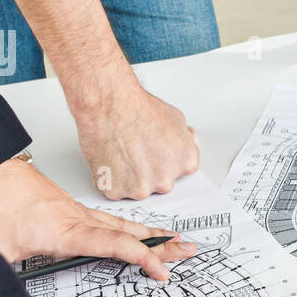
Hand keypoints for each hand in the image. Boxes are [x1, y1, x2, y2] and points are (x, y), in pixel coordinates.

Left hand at [0, 156, 195, 280]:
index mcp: (66, 231)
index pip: (115, 245)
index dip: (143, 258)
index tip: (162, 272)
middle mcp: (79, 219)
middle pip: (131, 232)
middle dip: (164, 244)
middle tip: (190, 250)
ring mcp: (78, 212)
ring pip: (125, 224)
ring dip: (153, 233)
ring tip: (177, 240)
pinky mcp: (73, 208)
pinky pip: (113, 219)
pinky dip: (134, 226)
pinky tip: (140, 229)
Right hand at [73, 81, 200, 199]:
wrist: (109, 106)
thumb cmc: (138, 109)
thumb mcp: (175, 117)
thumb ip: (184, 136)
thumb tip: (187, 139)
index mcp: (185, 163)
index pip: (179, 170)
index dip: (165, 160)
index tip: (156, 153)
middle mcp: (166, 180)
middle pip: (160, 183)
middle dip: (149, 170)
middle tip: (137, 150)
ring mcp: (140, 188)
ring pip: (137, 188)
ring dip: (130, 177)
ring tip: (122, 152)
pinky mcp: (116, 190)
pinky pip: (115, 190)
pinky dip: (110, 178)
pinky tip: (111, 159)